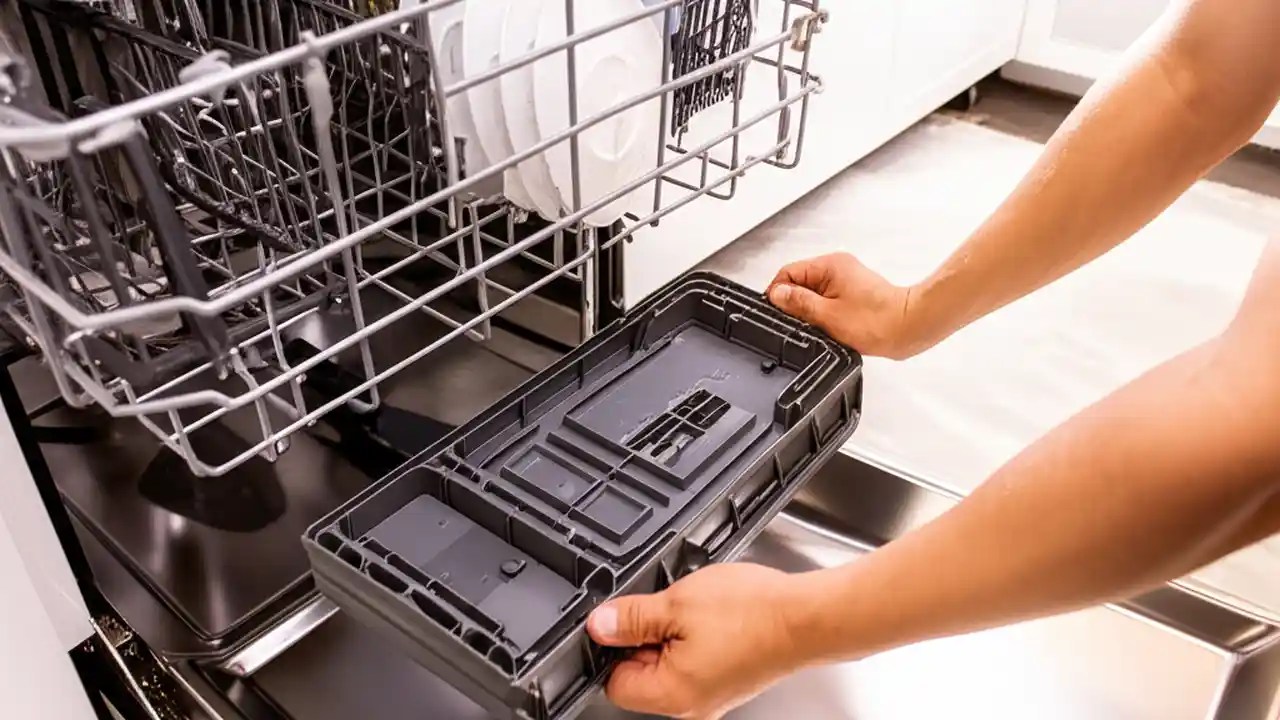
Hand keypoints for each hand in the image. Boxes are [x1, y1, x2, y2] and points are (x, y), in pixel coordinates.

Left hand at [586, 564, 808, 719]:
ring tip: (696, 610)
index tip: (623, 618)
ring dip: (672, 632)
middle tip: (668, 607)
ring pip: (669, 663)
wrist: (807, 616)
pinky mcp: (729, 680)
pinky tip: (712, 616)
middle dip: (645, 636)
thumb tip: (600, 626)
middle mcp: (691, 706)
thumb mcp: (676, 603)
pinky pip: (695, 660)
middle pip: (641, 674)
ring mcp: (713, 695)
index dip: (613, 646)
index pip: (613, 683)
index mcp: (672, 695)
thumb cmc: (753, 614)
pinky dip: (695, 637)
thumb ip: (631, 617)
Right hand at [766, 252, 926, 359]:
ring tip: (825, 325)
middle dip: (797, 305)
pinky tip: (834, 327)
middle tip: (806, 323)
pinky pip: (827, 302)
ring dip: (813, 312)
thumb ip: (798, 303)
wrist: (909, 328)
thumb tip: (777, 294)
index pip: (788, 272)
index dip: (779, 294)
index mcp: (830, 265)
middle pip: (800, 283)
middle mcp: (838, 267)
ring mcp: (847, 280)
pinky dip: (825, 315)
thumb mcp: (827, 315)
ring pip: (813, 295)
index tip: (779, 312)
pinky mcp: (853, 294)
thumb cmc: (878, 321)